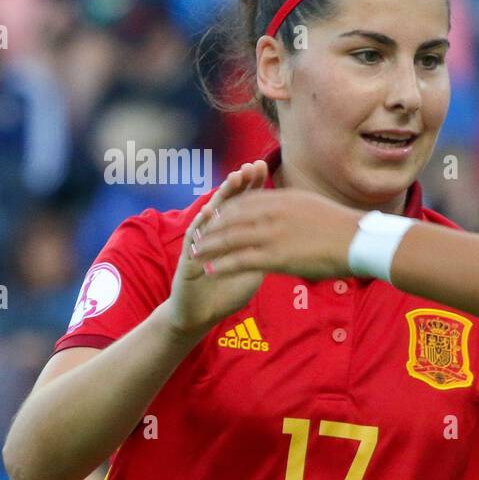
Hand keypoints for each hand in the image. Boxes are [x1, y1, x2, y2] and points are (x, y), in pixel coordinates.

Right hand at [164, 162, 267, 337]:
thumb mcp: (255, 268)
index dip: (253, 185)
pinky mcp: (187, 259)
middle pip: (229, 202)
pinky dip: (202, 224)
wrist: (201, 314)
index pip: (244, 203)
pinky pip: (195, 239)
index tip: (265, 166)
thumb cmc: (229, 291)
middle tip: (252, 165)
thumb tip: (290, 237)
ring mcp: (200, 244)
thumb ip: (269, 251)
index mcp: (233, 234)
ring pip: (212, 215)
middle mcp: (215, 233)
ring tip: (235, 179)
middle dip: (240, 184)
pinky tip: (209, 211)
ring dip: (223, 197)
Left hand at [191, 182, 362, 281]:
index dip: (226, 212)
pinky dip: (222, 265)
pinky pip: (240, 260)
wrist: (359, 241)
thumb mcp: (315, 207)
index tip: (214, 220)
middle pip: (231, 219)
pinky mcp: (275, 256)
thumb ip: (297, 208)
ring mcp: (272, 234)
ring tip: (195, 255)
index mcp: (282, 199)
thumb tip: (292, 210)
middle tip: (196, 237)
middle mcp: (272, 213)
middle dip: (211, 229)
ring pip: (230, 239)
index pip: (245, 202)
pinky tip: (211, 271)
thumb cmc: (345, 228)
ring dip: (209, 247)